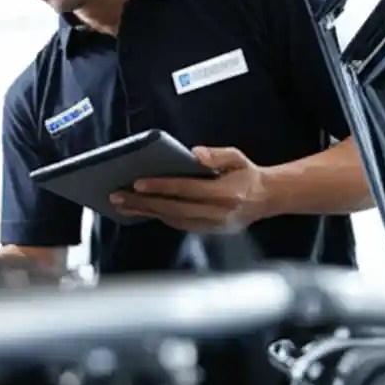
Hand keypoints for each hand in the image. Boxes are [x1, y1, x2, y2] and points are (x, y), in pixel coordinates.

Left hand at [109, 146, 270, 234]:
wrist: (267, 199)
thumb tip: (194, 153)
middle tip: (117, 196)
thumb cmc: (248, 175)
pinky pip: (178, 224)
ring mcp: (211, 225)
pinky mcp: (208, 231)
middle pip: (172, 208)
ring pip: (171, 219)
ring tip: (122, 204)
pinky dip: (159, 217)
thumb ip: (217, 155)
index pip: (185, 190)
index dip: (160, 186)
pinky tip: (143, 210)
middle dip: (142, 203)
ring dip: (145, 212)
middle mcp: (216, 213)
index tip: (137, 183)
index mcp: (224, 194)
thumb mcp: (238, 157)